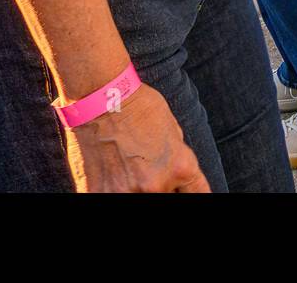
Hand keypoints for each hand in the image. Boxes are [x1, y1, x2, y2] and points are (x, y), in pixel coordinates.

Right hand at [65, 82, 208, 192]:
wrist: (102, 97)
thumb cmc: (140, 105)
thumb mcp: (172, 130)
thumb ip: (176, 157)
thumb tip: (177, 177)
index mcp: (181, 167)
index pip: (198, 194)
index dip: (189, 191)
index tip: (183, 188)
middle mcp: (157, 185)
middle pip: (167, 197)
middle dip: (163, 186)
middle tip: (149, 169)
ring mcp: (126, 193)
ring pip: (139, 199)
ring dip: (136, 188)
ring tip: (126, 168)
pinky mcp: (97, 194)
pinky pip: (110, 199)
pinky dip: (113, 189)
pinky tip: (109, 173)